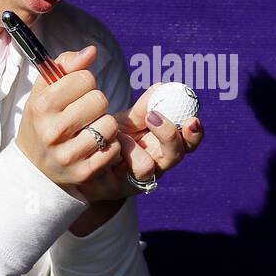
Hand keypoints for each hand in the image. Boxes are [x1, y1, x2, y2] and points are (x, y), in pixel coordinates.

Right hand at [14, 45, 122, 187]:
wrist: (34, 167)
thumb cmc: (43, 121)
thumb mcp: (44, 91)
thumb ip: (65, 65)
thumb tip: (92, 51)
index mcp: (42, 106)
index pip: (85, 78)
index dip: (84, 83)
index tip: (75, 94)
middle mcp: (53, 131)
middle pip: (100, 100)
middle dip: (96, 103)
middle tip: (84, 113)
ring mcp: (68, 154)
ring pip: (110, 124)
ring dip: (105, 124)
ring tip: (90, 129)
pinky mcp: (84, 172)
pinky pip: (114, 148)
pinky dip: (109, 145)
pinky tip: (95, 146)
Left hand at [74, 80, 204, 201]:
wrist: (81, 161)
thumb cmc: (109, 138)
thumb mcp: (126, 122)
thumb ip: (143, 109)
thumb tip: (161, 87)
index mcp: (164, 148)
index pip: (188, 143)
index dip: (194, 134)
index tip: (193, 118)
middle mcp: (155, 167)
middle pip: (175, 157)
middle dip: (168, 136)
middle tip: (152, 117)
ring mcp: (136, 181)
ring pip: (147, 167)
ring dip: (130, 146)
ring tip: (116, 135)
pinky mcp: (113, 188)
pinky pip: (116, 169)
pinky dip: (109, 153)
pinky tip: (101, 146)